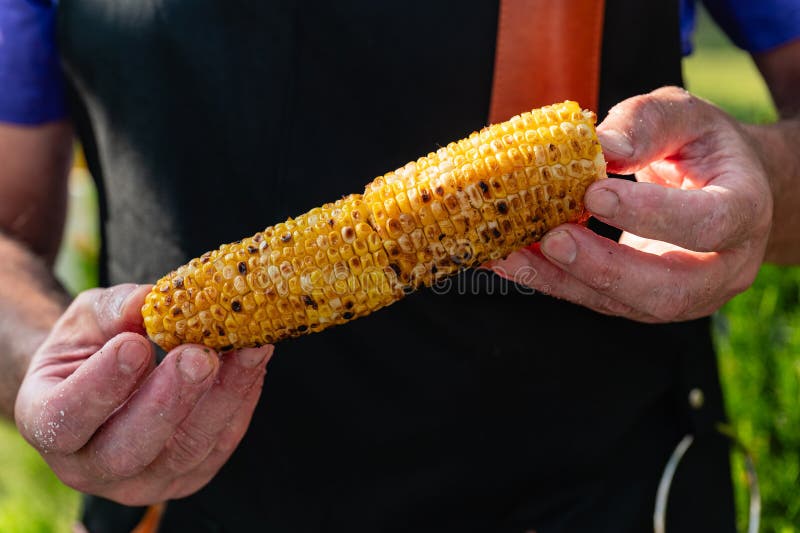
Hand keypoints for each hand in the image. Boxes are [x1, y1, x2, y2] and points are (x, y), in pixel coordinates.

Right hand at [14, 284, 272, 505]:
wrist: (113, 375)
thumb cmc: (93, 344)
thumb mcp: (89, 318)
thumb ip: (113, 310)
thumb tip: (147, 300)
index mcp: (48, 424)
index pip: (67, 418)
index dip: (101, 386)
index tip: (134, 345)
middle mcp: (90, 467)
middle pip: (130, 449)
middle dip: (170, 400)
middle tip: (201, 356)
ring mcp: (145, 480)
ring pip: (187, 450)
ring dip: (223, 397)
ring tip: (248, 348)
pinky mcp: (191, 475)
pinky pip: (221, 444)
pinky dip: (242, 399)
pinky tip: (255, 360)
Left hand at [488, 86, 772, 321]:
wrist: (720, 188)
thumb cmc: (702, 149)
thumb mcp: (686, 117)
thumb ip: (648, 124)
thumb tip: (597, 145)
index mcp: (744, 211)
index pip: (707, 223)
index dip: (651, 214)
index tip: (595, 193)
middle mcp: (721, 266)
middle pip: (668, 288)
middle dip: (605, 268)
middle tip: (553, 238)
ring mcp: (684, 295)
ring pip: (626, 305)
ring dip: (565, 281)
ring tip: (512, 253)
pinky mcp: (643, 303)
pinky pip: (596, 301)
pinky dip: (551, 282)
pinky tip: (510, 260)